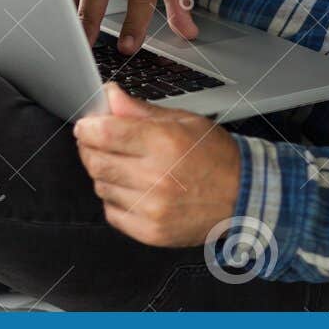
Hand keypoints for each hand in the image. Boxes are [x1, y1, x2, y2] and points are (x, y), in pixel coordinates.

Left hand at [74, 84, 241, 246]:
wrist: (242, 196)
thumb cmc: (215, 156)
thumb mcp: (183, 121)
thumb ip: (140, 111)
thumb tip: (110, 96)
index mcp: (164, 143)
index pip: (104, 134)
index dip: (88, 127)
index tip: (86, 125)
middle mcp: (156, 177)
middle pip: (96, 162)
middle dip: (89, 148)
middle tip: (97, 142)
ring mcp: (152, 208)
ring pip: (101, 186)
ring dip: (104, 173)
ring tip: (125, 166)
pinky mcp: (151, 232)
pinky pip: (112, 212)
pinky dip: (115, 199)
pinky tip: (132, 189)